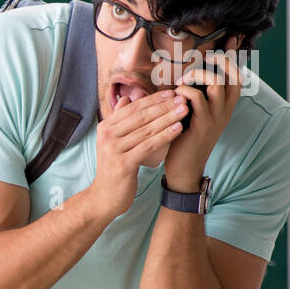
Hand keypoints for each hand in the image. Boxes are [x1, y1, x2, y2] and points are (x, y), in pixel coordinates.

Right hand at [90, 89, 186, 220]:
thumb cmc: (114, 167)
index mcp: (105, 127)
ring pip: (146, 130)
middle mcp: (107, 136)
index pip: (132, 108)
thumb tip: (126, 98)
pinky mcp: (123, 164)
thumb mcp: (113, 141)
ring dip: (168, 118)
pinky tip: (178, 128)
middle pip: (140, 117)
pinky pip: (148, 146)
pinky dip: (165, 136)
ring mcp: (113, 150)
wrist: (105, 196)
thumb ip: (119, 120)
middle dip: (164, 106)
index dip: (153, 99)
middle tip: (183, 98)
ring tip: (185, 110)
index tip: (172, 92)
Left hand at [163, 35, 243, 189]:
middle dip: (219, 59)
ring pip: (214, 82)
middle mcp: (225, 108)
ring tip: (182, 81)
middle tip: (204, 57)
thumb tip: (189, 71)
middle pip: (232, 73)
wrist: (184, 167)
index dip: (234, 55)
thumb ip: (197, 92)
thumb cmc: (185, 135)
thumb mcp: (195, 112)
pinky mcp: (201, 124)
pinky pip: (195, 98)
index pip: (237, 74)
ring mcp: (215, 116)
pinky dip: (183, 90)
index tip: (231, 37)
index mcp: (226, 104)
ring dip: (196, 75)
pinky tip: (174, 95)